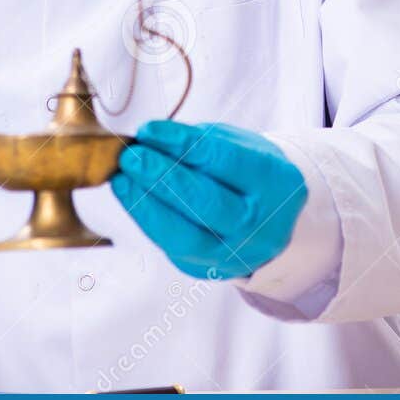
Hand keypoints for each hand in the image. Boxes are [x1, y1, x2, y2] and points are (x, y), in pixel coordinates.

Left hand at [110, 120, 307, 279]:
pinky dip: (148, 221)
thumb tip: (149, 139)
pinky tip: (132, 198)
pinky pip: (174, 248)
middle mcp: (262, 224)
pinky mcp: (211, 270)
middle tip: (131, 157)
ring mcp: (238, 254)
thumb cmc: (248, 170)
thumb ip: (198, 142)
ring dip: (147, 205)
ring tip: (123, 179)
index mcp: (277, 181)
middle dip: (162, 178)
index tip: (148, 130)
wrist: (273, 216)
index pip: (223, 160)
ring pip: (187, 236)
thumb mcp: (237, 144)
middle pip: (207, 203)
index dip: (181, 144)